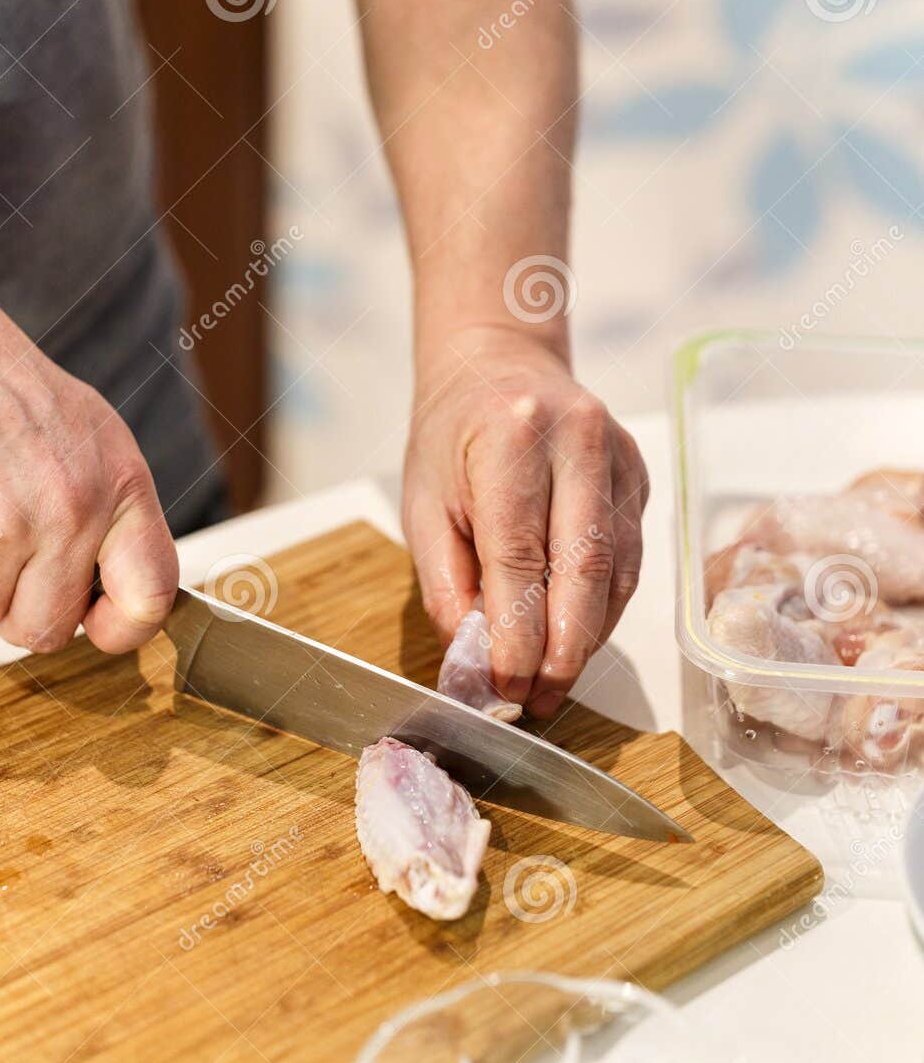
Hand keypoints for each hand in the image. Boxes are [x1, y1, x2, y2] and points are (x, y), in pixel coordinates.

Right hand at [0, 242, 178, 654]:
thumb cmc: (8, 395)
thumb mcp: (94, 439)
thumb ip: (114, 518)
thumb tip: (121, 600)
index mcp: (120, 486)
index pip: (150, 596)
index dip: (122, 629)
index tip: (98, 627)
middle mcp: (71, 511)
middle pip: (49, 628)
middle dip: (23, 610)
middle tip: (7, 558)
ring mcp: (5, 527)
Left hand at [402, 326, 647, 717]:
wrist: (497, 365)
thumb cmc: (451, 437)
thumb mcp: (424, 505)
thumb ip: (446, 583)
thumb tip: (474, 661)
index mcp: (511, 437)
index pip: (520, 555)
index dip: (518, 632)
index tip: (507, 684)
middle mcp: (577, 440)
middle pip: (585, 565)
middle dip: (564, 647)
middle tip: (540, 698)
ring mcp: (618, 455)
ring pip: (617, 569)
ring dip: (588, 636)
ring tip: (555, 681)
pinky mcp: (638, 475)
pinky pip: (631, 557)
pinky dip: (605, 607)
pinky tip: (577, 636)